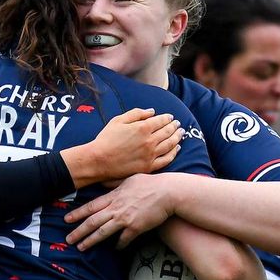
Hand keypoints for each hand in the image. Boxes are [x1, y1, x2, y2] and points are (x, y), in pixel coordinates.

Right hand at [63, 108, 180, 186]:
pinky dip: (173, 153)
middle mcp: (150, 141)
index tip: (171, 117)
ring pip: (170, 145)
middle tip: (178, 124)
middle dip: (174, 126)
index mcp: (142, 128)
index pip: (161, 121)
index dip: (167, 118)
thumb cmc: (106, 139)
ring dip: (177, 137)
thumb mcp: (118, 120)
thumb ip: (136, 114)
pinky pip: (166, 159)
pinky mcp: (149, 167)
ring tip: (181, 133)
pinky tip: (177, 148)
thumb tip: (152, 111)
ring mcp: (150, 155)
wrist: (98, 160)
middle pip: (167, 132)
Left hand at [63, 172, 174, 249]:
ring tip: (81, 247)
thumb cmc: (150, 184)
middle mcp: (116, 208)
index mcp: (113, 196)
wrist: (167, 192)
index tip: (67, 220)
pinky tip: (116, 248)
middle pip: (93, 221)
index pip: (91, 206)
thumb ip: (114, 183)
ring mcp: (125, 219)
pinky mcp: (136, 227)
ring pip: (103, 232)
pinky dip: (119, 245)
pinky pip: (124, 239)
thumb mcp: (129, 179)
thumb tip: (103, 181)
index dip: (78, 214)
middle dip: (79, 231)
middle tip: (68, 239)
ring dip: (91, 241)